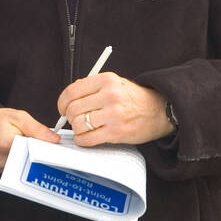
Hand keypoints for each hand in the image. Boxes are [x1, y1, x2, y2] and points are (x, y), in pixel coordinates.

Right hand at [0, 108, 57, 170]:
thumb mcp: (18, 117)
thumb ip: (37, 129)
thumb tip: (54, 140)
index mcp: (7, 144)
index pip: (33, 151)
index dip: (48, 149)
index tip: (60, 148)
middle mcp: (5, 161)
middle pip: (33, 163)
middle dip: (46, 157)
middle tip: (57, 150)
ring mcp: (5, 170)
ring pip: (30, 169)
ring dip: (40, 161)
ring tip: (47, 152)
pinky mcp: (7, 173)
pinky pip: (24, 170)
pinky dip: (33, 162)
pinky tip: (38, 155)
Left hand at [56, 71, 172, 147]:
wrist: (158, 111)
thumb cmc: (133, 98)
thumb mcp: (115, 83)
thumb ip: (92, 87)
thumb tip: (68, 98)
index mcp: (107, 80)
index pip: (73, 91)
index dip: (62, 102)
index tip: (62, 108)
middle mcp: (110, 96)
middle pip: (73, 109)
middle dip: (69, 116)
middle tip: (74, 119)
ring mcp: (113, 115)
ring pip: (78, 124)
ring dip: (76, 129)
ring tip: (82, 128)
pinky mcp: (116, 132)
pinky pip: (87, 139)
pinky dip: (82, 140)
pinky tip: (86, 137)